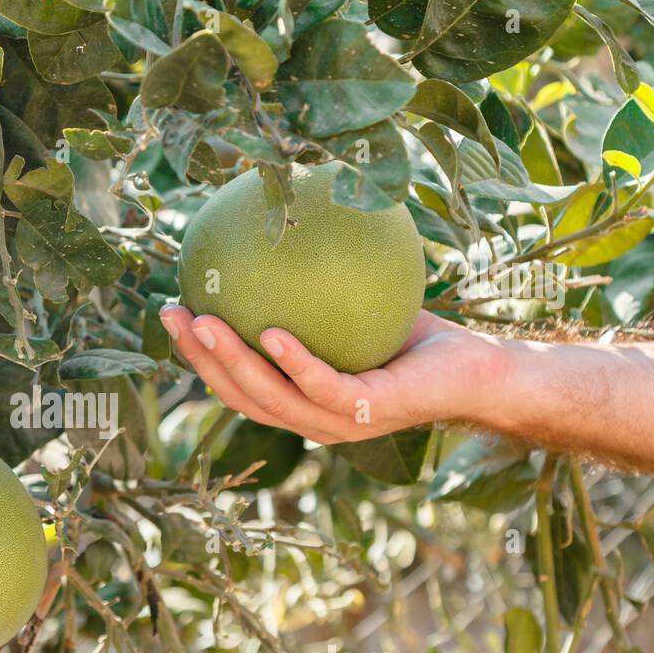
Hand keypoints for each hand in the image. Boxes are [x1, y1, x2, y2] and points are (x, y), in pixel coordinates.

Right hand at [157, 307, 510, 443]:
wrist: (483, 369)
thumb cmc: (418, 336)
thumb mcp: (356, 305)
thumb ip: (317, 286)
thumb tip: (277, 229)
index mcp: (301, 402)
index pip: (236, 385)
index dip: (198, 356)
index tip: (172, 311)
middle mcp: (313, 421)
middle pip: (239, 395)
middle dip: (199, 358)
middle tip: (170, 314)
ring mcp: (340, 423)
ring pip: (270, 398)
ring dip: (230, 362)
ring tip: (203, 323)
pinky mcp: (371, 412)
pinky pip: (323, 388)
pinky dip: (294, 363)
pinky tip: (270, 332)